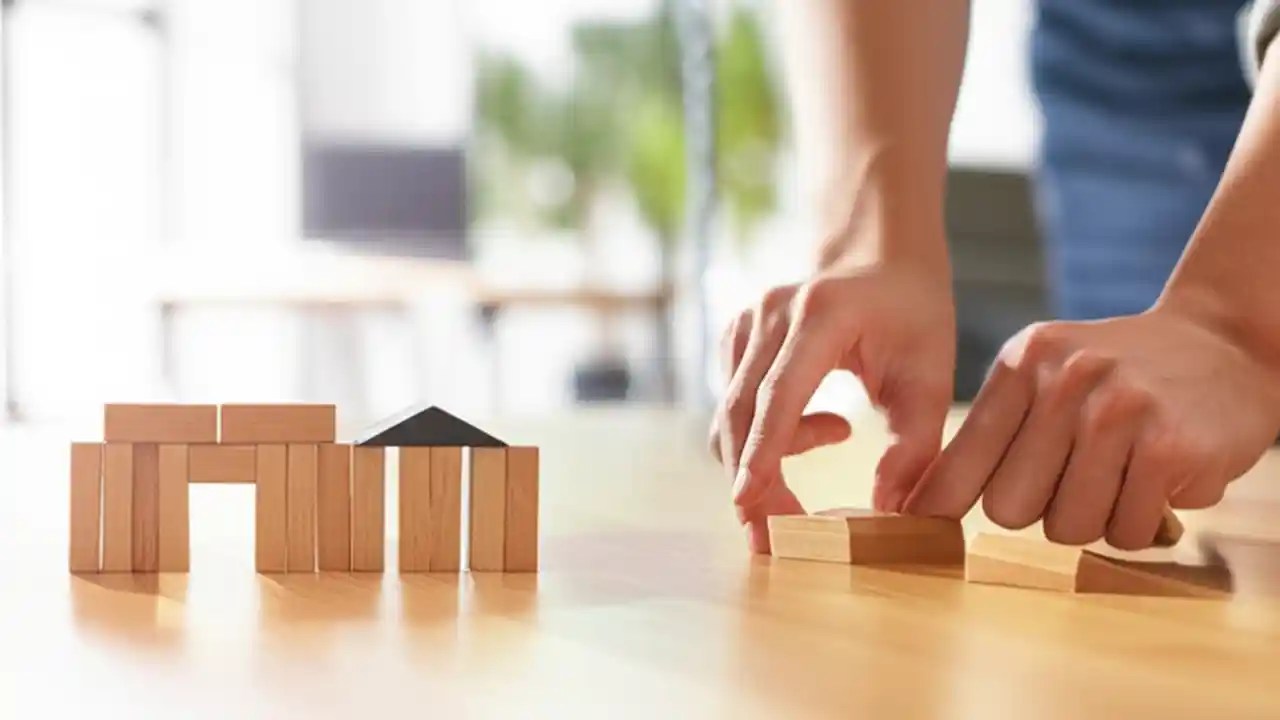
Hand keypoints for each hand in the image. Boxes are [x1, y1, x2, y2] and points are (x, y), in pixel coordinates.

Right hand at [709, 262, 955, 551]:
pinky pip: (735, 404)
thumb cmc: (912, 312)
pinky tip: (826, 423)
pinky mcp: (735, 338)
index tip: (748, 505)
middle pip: (741, 414)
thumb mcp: (931, 376)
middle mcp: (770, 314)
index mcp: (821, 315)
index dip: (762, 453)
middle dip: (752, 482)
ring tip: (830, 449)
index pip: (779, 395)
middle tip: (773, 540)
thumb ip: (915, 447)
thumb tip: (888, 511)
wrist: (878, 251)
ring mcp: (745, 322)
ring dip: (764, 460)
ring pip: (731, 415)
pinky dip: (767, 434)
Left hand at [904, 307, 1279, 548]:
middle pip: (1010, 508)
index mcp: (1024, 363)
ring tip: (1123, 475)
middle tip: (1079, 479)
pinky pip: (1128, 531)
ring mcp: (1120, 413)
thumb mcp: (1050, 371)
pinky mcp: (1171, 448)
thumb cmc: (1122, 373)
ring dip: (1097, 519)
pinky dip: (1144, 521)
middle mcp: (1066, 382)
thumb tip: (921, 501)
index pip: (963, 457)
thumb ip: (997, 427)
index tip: (915, 528)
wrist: (1224, 342)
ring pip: (1070, 527)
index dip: (939, 501)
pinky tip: (1160, 478)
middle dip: (1041, 511)